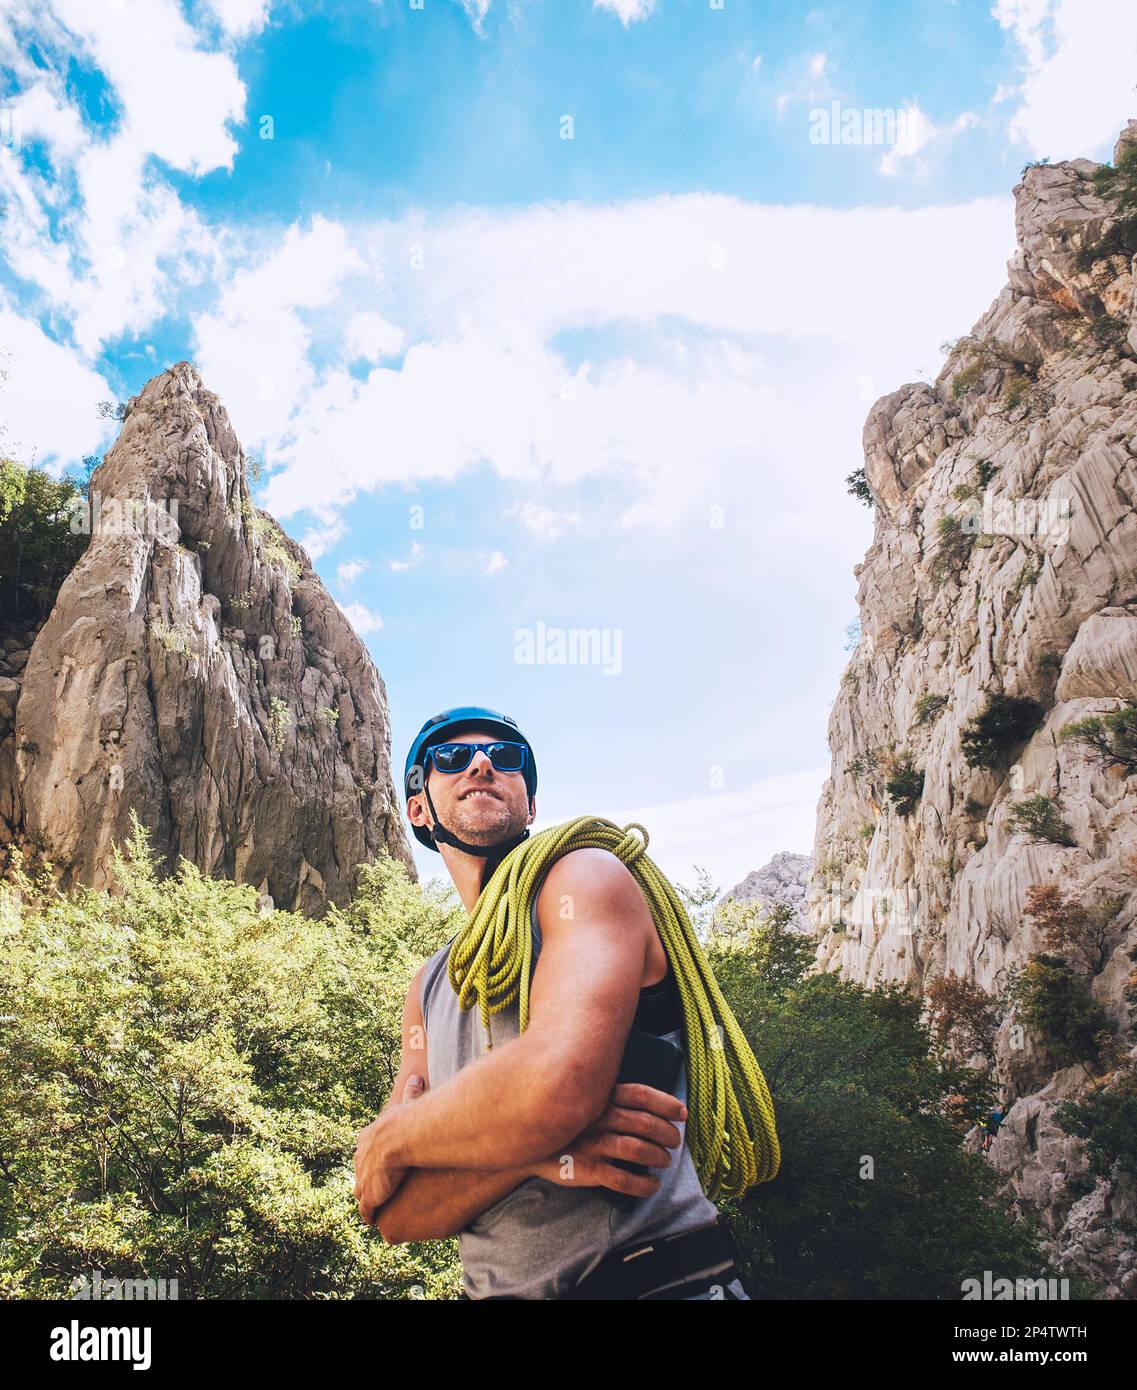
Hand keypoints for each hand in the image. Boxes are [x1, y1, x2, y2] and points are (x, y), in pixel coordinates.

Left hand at [354, 1074, 425, 1224]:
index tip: (378, 1162)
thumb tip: (417, 1076)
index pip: (366, 1148)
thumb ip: (411, 1092)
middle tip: (373, 1185)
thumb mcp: (407, 1102)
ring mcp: (364, 1177)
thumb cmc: (408, 1119)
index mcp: (369, 1136)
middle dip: (365, 1178)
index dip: (372, 1156)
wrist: (402, 1137)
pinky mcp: (370, 1194)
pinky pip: (366, 1209)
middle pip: (360, 1170)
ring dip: (366, 1198)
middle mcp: (361, 1157)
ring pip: (360, 1191)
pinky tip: (373, 1219)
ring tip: (372, 1205)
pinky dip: (369, 1214)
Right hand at [532, 1082, 687, 1197]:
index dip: (666, 1103)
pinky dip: (643, 1184)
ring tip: (665, 1161)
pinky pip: (623, 1179)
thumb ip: (610, 1100)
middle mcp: (600, 1119)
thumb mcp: (584, 1102)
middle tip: (675, 1141)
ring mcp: (595, 1145)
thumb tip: (648, 1108)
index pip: (641, 1095)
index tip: (681, 1112)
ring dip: (659, 1156)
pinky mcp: (589, 1170)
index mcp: (601, 1098)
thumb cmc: (566, 1122)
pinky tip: (652, 1185)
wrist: (530, 1146)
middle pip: (645, 1123)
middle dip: (667, 1133)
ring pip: (638, 1149)